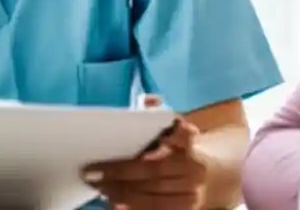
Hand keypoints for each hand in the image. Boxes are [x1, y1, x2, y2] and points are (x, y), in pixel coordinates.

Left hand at [83, 96, 206, 208]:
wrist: (206, 176)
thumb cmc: (176, 147)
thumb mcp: (172, 128)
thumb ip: (158, 113)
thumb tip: (149, 100)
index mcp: (191, 144)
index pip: (183, 137)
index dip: (170, 137)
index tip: (148, 140)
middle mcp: (195, 169)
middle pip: (155, 171)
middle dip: (121, 173)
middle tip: (92, 173)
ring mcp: (192, 194)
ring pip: (154, 196)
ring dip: (123, 193)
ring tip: (98, 188)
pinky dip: (134, 208)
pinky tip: (114, 204)